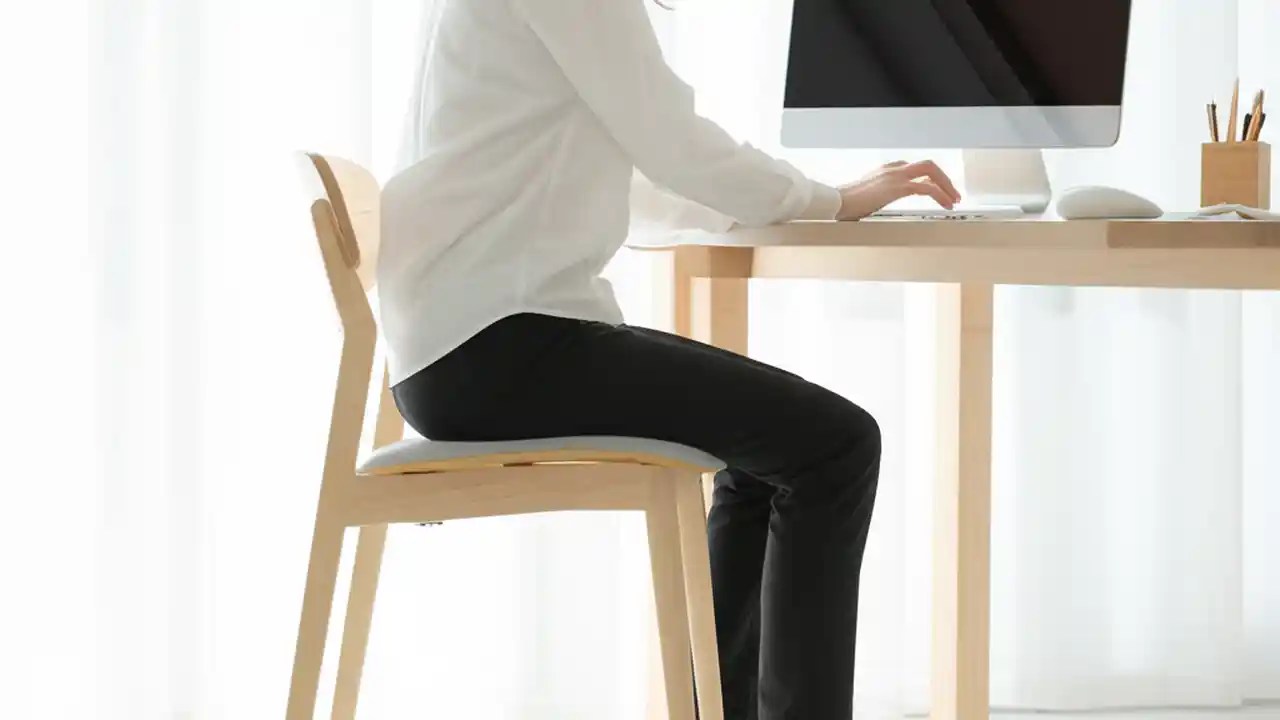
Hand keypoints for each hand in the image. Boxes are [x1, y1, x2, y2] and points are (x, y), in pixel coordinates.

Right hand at [835, 160, 961, 220]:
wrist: (835, 202)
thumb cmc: (844, 204)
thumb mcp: (865, 199)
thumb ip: (877, 199)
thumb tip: (878, 210)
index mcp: (885, 170)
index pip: (915, 169)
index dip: (930, 179)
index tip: (938, 190)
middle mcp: (893, 169)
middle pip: (928, 166)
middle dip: (944, 179)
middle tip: (953, 193)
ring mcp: (896, 175)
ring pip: (931, 172)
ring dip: (946, 185)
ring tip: (954, 199)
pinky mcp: (898, 187)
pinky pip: (927, 188)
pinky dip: (940, 195)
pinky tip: (945, 204)